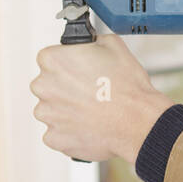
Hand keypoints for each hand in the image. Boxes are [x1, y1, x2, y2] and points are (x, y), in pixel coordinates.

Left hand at [30, 34, 172, 162]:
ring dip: (68, 110)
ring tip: (93, 111)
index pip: (51, 58)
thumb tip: (89, 44)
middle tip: (91, 92)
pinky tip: (90, 125)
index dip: (70, 64)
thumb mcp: (113, 46)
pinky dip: (72, 131)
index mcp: (52, 60)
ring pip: (53, 110)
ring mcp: (47, 115)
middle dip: (66, 88)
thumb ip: (91, 43)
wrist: (139, 122)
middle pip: (49, 85)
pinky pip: (58, 133)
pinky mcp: (54, 138)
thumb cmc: (128, 88)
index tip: (82, 71)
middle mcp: (43, 86)